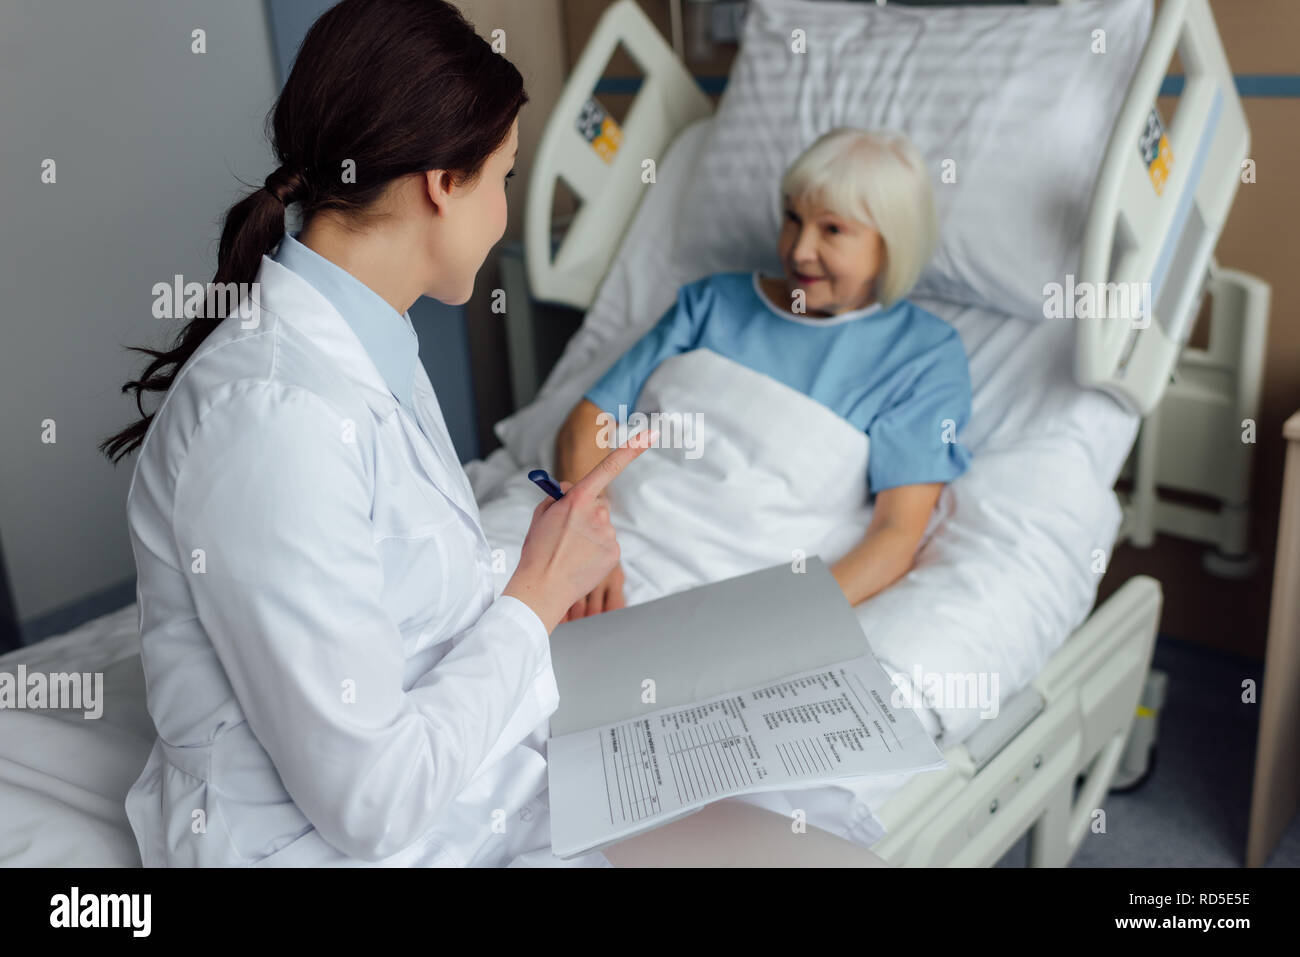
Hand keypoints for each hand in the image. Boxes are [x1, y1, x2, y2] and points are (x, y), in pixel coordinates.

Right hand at [503, 431, 653, 631]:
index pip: (610, 466)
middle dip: (584, 512)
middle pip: (597, 504)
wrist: (542, 587)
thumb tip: (573, 489)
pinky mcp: (614, 553)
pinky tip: (580, 560)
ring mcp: (608, 534)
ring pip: (601, 526)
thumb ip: (559, 495)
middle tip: (565, 532)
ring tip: (569, 550)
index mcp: (578, 499)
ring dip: (588, 533)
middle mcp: (598, 513)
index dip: (633, 448)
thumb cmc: (538, 550)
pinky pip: (607, 544)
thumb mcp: (541, 514)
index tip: (651, 433)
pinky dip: (595, 550)